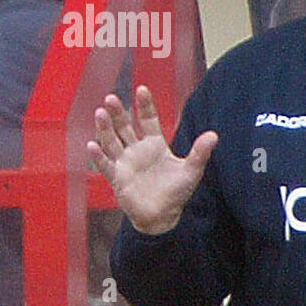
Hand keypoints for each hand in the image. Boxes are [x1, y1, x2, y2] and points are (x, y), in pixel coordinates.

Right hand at [88, 86, 217, 235]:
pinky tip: (92, 145)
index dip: (145, 106)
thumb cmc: (177, 192)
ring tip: (100, 113)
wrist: (163, 216)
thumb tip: (214, 135)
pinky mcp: (117, 178)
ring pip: (112, 141)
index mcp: (155, 145)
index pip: (148, 120)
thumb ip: (200, 153)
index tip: (142, 89)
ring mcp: (125, 163)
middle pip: (125, 127)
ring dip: (105, 128)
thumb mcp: (191, 171)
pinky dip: (98, 156)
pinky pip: (105, 166)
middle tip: (111, 98)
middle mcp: (137, 150)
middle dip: (118, 113)